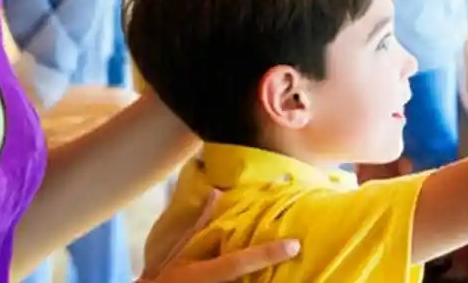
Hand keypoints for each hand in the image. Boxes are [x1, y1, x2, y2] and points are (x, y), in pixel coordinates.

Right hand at [148, 239, 300, 282]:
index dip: (268, 254)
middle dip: (275, 273)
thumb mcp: (180, 253)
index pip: (239, 262)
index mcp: (202, 274)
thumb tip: (216, 193)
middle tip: (300, 255)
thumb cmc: (168, 276)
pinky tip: (274, 277)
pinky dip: (260, 281)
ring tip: (300, 272)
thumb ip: (199, 226)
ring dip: (269, 280)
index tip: (294, 245)